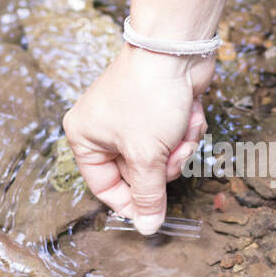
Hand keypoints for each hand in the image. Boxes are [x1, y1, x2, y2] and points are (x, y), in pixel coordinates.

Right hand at [62, 44, 213, 234]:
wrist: (176, 48)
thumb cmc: (149, 96)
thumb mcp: (146, 155)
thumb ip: (148, 195)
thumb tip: (147, 228)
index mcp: (85, 137)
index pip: (104, 187)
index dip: (132, 202)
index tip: (155, 212)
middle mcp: (104, 129)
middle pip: (138, 175)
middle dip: (164, 165)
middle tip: (171, 151)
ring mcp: (133, 119)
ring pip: (162, 159)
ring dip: (179, 148)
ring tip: (182, 128)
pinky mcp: (158, 111)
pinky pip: (175, 139)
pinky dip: (187, 130)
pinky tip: (190, 113)